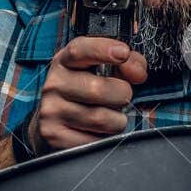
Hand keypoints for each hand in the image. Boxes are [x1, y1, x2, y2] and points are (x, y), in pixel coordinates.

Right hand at [27, 36, 148, 151]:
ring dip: (117, 120)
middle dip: (122, 95)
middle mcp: (54, 84)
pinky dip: (105, 138)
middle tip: (120, 98)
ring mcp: (51, 111)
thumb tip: (138, 73)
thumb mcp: (102, 71)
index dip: (103, 49)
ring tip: (109, 117)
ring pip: (102, 119)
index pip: (79, 50)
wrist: (53, 123)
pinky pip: (95, 141)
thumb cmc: (85, 93)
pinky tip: (97, 132)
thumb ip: (126, 65)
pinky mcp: (55, 136)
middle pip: (99, 89)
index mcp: (64, 62)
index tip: (123, 53)